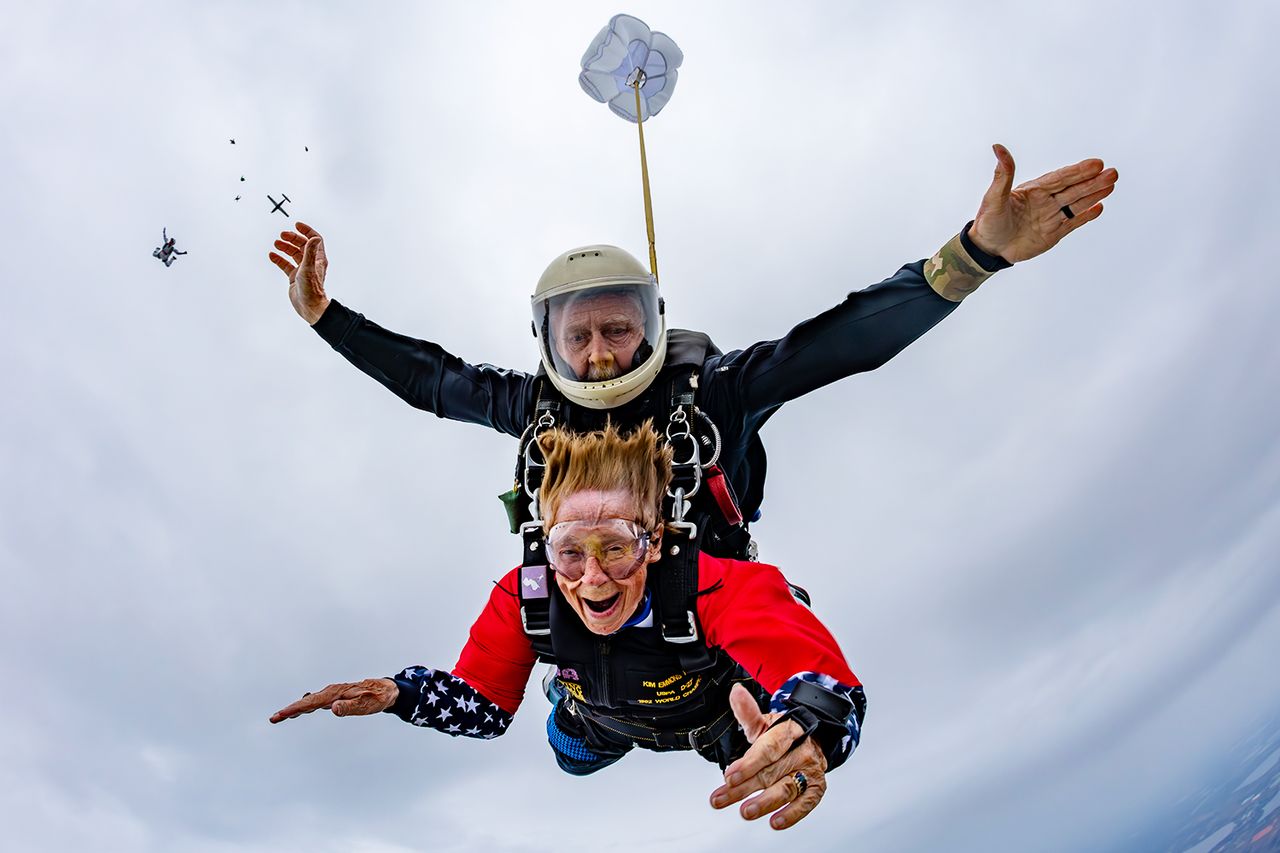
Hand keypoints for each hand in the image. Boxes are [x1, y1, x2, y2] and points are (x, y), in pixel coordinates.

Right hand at [269, 221, 330, 324]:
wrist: (309, 307)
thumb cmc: (311, 289)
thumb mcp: (308, 268)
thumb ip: (310, 252)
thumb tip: (314, 238)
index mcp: (318, 259)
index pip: (314, 240)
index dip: (306, 231)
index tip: (296, 225)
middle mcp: (311, 263)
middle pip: (302, 245)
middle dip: (292, 238)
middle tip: (282, 235)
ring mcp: (302, 270)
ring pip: (293, 254)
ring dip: (285, 247)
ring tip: (276, 243)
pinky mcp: (295, 277)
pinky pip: (286, 265)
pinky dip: (279, 259)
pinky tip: (272, 255)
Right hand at [269, 678, 397, 723]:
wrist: (386, 690)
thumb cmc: (377, 698)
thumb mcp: (366, 705)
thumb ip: (350, 707)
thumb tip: (332, 709)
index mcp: (336, 693)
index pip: (311, 702)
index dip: (295, 708)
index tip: (281, 714)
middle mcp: (332, 692)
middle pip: (307, 701)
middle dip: (290, 709)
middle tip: (273, 718)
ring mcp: (333, 694)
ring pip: (310, 701)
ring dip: (295, 708)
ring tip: (280, 716)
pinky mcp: (335, 697)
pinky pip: (316, 702)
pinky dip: (305, 706)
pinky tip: (299, 711)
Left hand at [709, 684, 827, 829]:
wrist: (815, 739)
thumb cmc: (784, 735)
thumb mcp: (766, 722)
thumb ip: (748, 712)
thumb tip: (736, 693)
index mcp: (790, 730)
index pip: (770, 747)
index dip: (749, 763)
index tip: (730, 775)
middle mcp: (803, 750)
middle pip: (772, 771)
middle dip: (745, 787)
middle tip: (723, 798)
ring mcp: (811, 770)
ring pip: (787, 788)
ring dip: (765, 802)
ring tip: (746, 811)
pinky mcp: (816, 788)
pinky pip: (806, 803)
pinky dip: (792, 814)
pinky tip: (775, 821)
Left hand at [970, 144, 1117, 263]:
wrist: (987, 249)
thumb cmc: (988, 222)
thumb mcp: (993, 198)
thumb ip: (1002, 174)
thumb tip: (998, 148)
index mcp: (1034, 190)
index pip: (1060, 178)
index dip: (1078, 171)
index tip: (1096, 164)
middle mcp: (1045, 201)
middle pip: (1073, 189)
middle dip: (1093, 181)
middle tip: (1113, 173)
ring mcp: (1050, 217)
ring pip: (1076, 204)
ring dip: (1094, 194)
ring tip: (1112, 184)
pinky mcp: (1053, 234)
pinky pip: (1073, 223)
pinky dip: (1086, 216)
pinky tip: (1099, 207)